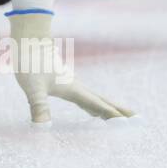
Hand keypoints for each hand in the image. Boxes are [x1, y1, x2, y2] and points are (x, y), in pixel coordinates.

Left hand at [6, 13, 132, 123]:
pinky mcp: (63, 81)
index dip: (111, 115)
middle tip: (138, 120)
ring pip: (95, 98)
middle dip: (119, 110)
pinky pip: (85, 97)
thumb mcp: (32, 87)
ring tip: (121, 118)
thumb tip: (42, 129)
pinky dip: (94, 105)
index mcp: (73, 88)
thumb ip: (39, 106)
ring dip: (108, 108)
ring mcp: (70, 83)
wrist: (28, 39)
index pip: (96, 104)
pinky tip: (91, 109)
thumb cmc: (29, 61)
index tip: (127, 125)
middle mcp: (75, 86)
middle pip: (102, 100)